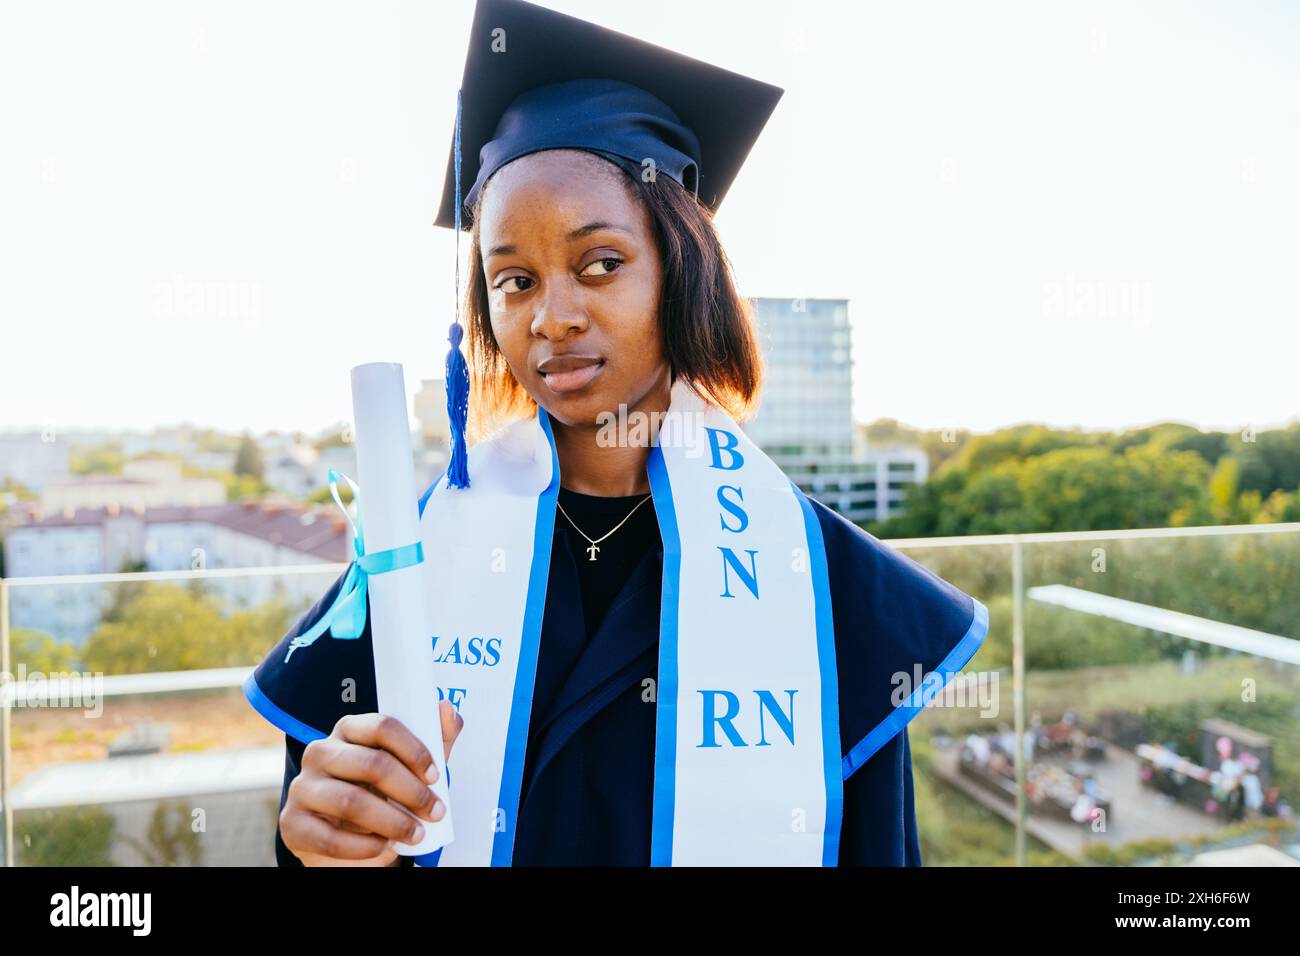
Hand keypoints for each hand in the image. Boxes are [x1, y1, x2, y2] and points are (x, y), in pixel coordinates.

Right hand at [280, 701, 462, 866]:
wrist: (346, 838)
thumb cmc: (382, 794)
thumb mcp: (411, 768)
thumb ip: (434, 739)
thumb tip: (448, 709)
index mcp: (349, 730)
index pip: (382, 726)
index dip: (414, 750)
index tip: (436, 776)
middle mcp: (320, 752)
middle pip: (371, 764)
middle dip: (411, 792)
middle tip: (434, 812)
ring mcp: (302, 787)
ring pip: (351, 801)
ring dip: (392, 822)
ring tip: (415, 835)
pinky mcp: (292, 822)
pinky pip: (329, 837)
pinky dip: (364, 847)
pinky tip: (385, 848)